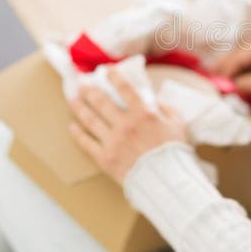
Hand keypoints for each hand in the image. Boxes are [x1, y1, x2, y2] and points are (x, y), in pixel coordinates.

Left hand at [68, 68, 189, 184]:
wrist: (167, 181)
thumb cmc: (174, 152)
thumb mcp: (178, 124)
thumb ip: (166, 109)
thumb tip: (154, 101)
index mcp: (143, 113)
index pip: (125, 88)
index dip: (114, 76)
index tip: (106, 70)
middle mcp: (125, 124)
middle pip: (102, 102)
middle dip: (90, 90)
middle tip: (82, 84)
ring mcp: (113, 141)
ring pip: (90, 120)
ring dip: (79, 108)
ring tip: (73, 100)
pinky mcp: (105, 158)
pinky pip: (86, 143)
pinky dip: (77, 134)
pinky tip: (72, 126)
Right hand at [212, 39, 250, 101]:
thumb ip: (249, 84)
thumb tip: (229, 88)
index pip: (237, 58)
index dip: (224, 72)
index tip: (214, 84)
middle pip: (239, 55)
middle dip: (226, 68)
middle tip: (212, 81)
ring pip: (246, 58)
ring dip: (235, 70)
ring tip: (224, 82)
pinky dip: (246, 71)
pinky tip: (241, 81)